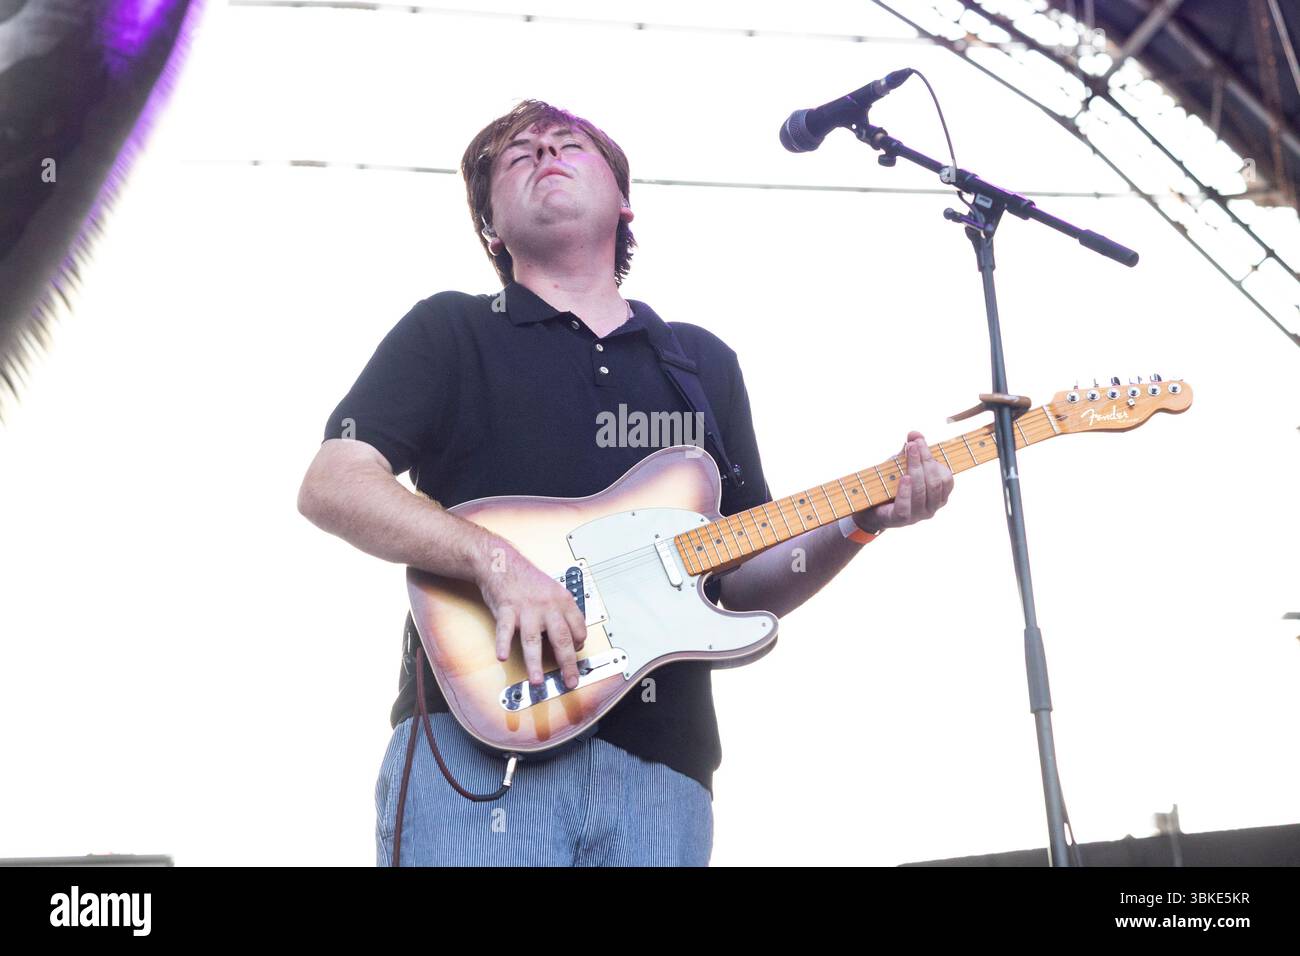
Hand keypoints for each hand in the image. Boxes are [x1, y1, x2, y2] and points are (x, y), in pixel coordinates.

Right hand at [474, 541, 588, 689]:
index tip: (575, 655)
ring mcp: (526, 609)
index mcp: (562, 600)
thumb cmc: (527, 579)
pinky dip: (503, 643)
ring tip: (537, 680)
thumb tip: (572, 636)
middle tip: (570, 680)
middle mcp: (547, 605)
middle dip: (567, 663)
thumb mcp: (553, 590)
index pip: (578, 628)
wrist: (502, 563)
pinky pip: (505, 629)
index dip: (579, 645)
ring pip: (532, 639)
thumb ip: (563, 613)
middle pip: (561, 638)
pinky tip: (502, 655)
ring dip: (534, 663)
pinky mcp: (507, 609)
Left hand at [854, 431, 952, 531]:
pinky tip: (905, 477)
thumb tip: (914, 433)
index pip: (945, 477)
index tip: (918, 441)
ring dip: (916, 469)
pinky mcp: (901, 520)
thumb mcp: (902, 465)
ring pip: (922, 492)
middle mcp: (932, 507)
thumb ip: (911, 450)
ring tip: (909, 452)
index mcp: (939, 495)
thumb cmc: (892, 485)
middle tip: (913, 444)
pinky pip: (906, 505)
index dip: (933, 457)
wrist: (871, 508)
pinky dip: (906, 490)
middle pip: (934, 482)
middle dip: (925, 460)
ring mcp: (918, 516)